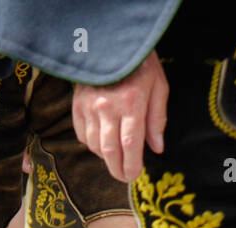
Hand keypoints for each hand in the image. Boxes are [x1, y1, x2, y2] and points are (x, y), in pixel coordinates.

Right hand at [72, 51, 167, 182]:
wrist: (112, 42)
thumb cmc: (141, 64)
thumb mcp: (158, 87)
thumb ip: (157, 119)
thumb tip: (157, 148)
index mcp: (132, 103)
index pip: (130, 145)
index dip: (132, 165)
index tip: (134, 176)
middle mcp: (108, 107)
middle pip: (110, 150)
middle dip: (117, 169)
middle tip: (124, 178)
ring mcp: (89, 107)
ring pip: (94, 145)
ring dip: (105, 157)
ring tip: (116, 160)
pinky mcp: (77, 105)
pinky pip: (82, 134)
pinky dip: (91, 144)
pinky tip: (102, 144)